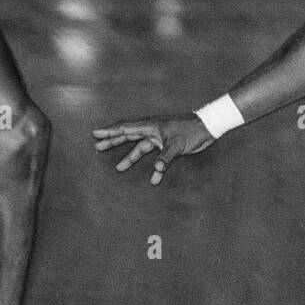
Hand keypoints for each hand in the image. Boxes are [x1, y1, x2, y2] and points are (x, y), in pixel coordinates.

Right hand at [92, 115, 214, 184]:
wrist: (208, 127)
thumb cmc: (192, 130)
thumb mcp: (178, 144)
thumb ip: (166, 157)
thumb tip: (156, 171)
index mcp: (151, 125)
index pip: (126, 128)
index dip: (110, 131)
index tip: (96, 133)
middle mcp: (152, 129)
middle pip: (128, 136)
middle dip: (113, 141)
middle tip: (97, 146)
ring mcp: (159, 136)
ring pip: (140, 147)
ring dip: (130, 157)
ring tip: (119, 168)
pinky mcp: (167, 143)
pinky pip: (155, 155)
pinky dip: (153, 167)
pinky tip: (154, 179)